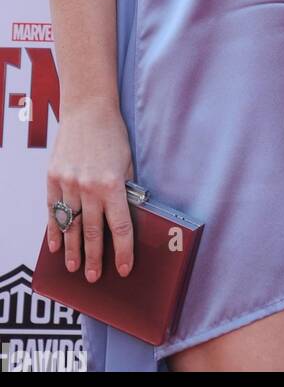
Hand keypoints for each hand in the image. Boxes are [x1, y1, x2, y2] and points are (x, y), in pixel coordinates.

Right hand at [46, 99, 135, 281]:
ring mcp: (68, 184)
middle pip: (92, 232)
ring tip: (75, 268)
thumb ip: (125, 190)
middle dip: (95, 258)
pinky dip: (54, 230)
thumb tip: (124, 217)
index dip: (123, 251)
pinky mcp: (53, 178)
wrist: (88, 109)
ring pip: (70, 226)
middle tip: (95, 277)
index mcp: (112, 184)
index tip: (125, 268)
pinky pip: (53, 210)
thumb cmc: (113, 134)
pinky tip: (55, 246)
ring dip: (72, 250)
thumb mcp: (128, 162)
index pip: (119, 228)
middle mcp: (88, 187)